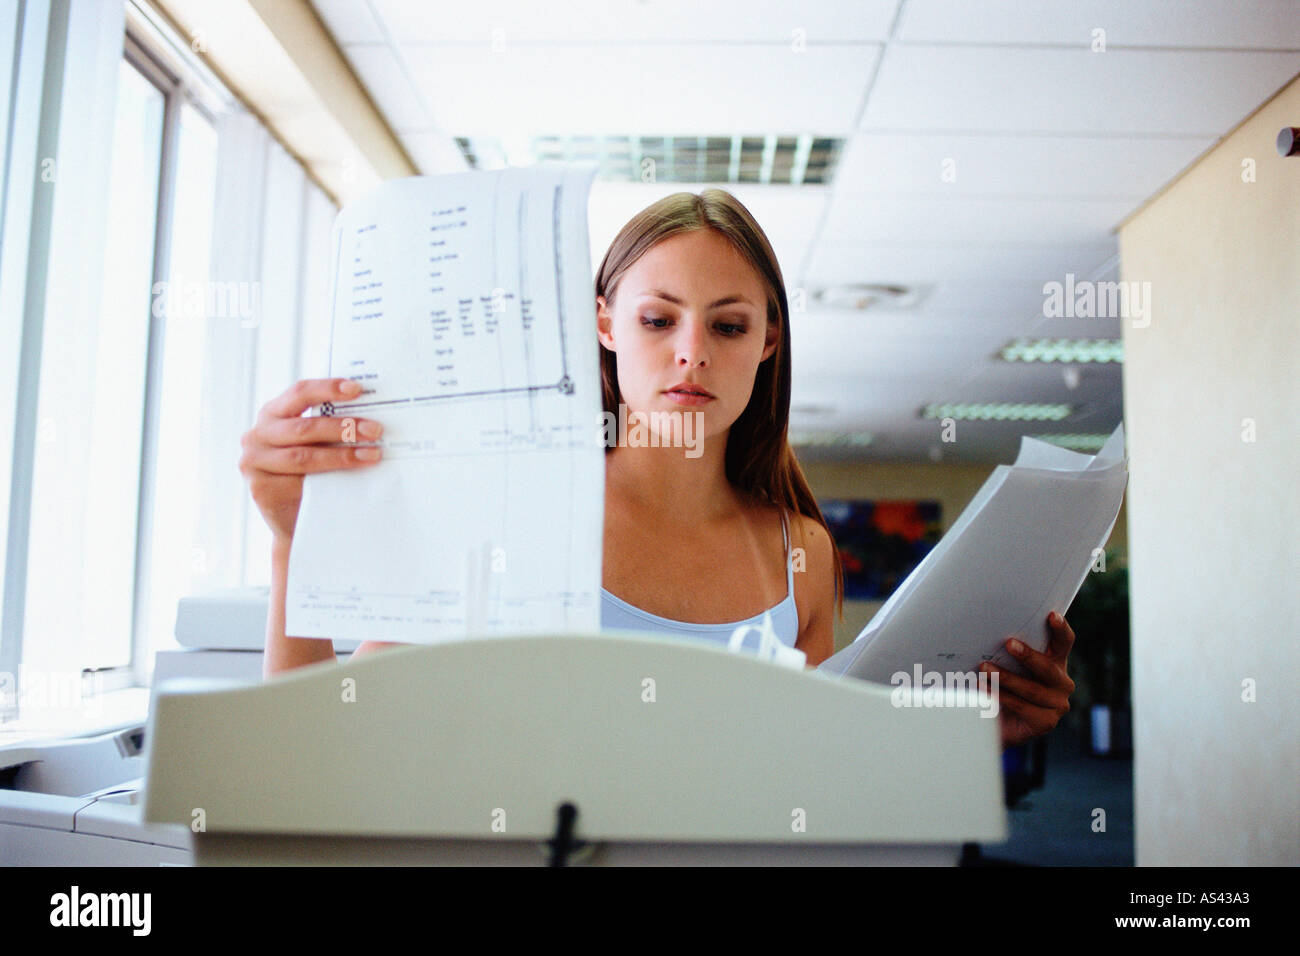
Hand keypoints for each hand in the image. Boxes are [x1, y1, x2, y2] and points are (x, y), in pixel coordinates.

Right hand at [238, 378, 383, 542]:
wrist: (296, 520)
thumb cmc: (311, 474)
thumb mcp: (316, 444)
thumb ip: (329, 429)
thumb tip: (372, 417)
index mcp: (272, 414)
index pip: (299, 393)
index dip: (328, 389)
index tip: (357, 389)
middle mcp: (257, 435)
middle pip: (304, 427)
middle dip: (344, 427)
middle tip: (375, 430)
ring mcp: (254, 463)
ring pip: (303, 456)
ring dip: (342, 455)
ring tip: (372, 454)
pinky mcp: (261, 489)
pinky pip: (299, 483)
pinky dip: (328, 479)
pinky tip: (351, 479)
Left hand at [980, 612, 1075, 748]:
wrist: (996, 722)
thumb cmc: (1001, 685)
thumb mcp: (1007, 664)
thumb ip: (1008, 651)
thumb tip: (988, 630)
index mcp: (1056, 662)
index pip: (1064, 642)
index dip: (1060, 629)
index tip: (1051, 615)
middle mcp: (1062, 682)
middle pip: (1048, 667)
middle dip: (1028, 655)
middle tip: (1008, 643)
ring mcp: (1057, 704)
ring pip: (1032, 689)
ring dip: (1006, 677)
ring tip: (984, 668)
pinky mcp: (1046, 722)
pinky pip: (1022, 706)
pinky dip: (1001, 696)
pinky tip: (985, 689)